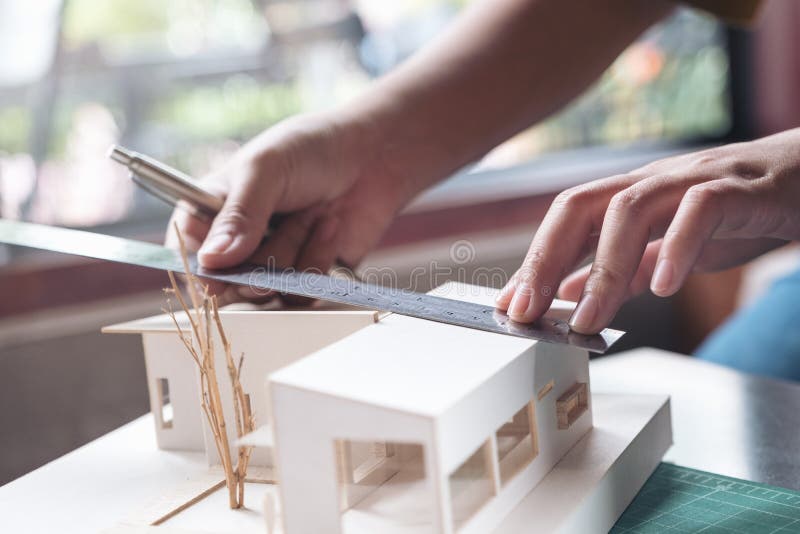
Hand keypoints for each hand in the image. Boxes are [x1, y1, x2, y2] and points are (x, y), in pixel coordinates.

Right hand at [165, 112, 409, 302]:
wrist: (375, 157)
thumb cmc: (312, 149)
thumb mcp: (266, 169)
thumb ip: (239, 216)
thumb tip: (211, 262)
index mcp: (214, 207)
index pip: (186, 247)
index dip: (196, 267)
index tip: (213, 276)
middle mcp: (239, 240)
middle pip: (225, 282)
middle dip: (253, 265)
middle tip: (276, 239)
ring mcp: (272, 261)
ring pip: (264, 290)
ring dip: (291, 254)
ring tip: (311, 214)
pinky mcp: (306, 277)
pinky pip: (299, 293)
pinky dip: (317, 261)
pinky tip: (330, 226)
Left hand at [496, 128, 799, 333]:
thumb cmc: (739, 212)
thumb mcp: (671, 247)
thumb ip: (625, 269)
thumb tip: (573, 294)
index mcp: (632, 197)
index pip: (566, 222)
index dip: (533, 262)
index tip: (508, 308)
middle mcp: (652, 182)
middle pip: (581, 207)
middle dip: (546, 261)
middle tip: (526, 313)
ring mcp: (694, 179)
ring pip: (631, 210)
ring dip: (603, 270)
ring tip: (586, 321)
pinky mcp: (740, 188)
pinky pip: (700, 209)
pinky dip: (677, 247)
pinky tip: (663, 288)